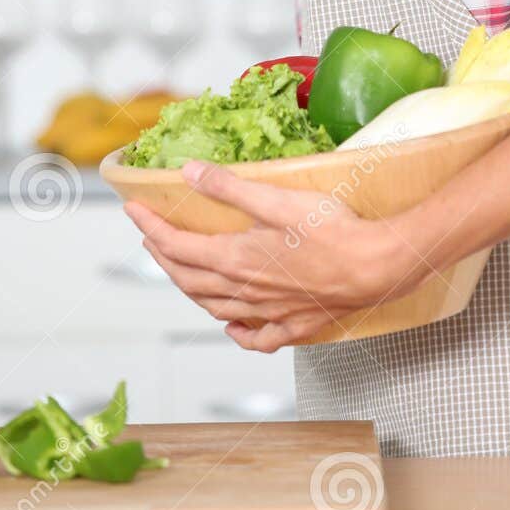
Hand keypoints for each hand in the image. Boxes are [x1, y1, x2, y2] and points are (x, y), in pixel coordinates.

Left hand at [122, 160, 419, 352]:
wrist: (375, 267)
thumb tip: (189, 173)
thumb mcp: (277, 199)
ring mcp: (268, 313)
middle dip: (164, 256)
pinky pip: (255, 337)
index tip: (133, 210)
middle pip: (189, 279)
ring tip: (180, 273)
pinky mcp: (293, 325)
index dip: (151, 227)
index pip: (178, 246)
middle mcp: (245, 291)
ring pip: (215, 307)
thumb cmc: (332, 230)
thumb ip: (230, 188)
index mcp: (236, 260)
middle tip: (150, 237)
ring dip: (190, 289)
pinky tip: (232, 327)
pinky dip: (236, 332)